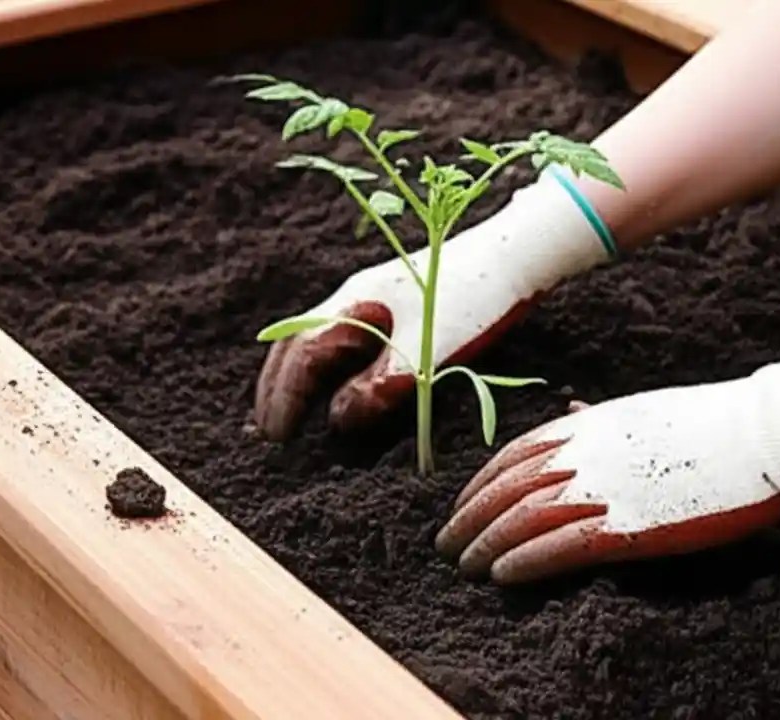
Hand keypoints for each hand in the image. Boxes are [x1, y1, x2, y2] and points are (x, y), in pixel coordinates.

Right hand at [254, 172, 613, 439]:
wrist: (513, 256)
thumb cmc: (472, 302)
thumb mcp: (425, 355)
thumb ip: (377, 389)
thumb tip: (337, 418)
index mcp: (353, 305)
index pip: (301, 358)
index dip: (285, 400)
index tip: (276, 438)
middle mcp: (351, 297)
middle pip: (293, 343)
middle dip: (274, 388)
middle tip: (266, 432)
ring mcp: (367, 297)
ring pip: (310, 337)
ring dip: (292, 375)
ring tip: (285, 412)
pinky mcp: (388, 301)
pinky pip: (334, 336)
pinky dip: (318, 364)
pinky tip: (330, 382)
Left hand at [436, 335, 779, 583]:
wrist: (763, 432)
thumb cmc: (712, 420)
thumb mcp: (642, 407)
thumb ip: (600, 415)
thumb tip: (573, 403)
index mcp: (586, 423)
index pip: (513, 455)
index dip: (480, 484)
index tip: (462, 505)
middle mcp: (585, 452)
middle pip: (507, 487)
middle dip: (470, 518)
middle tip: (446, 544)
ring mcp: (605, 487)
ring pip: (523, 518)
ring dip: (487, 544)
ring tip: (466, 566)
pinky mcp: (630, 525)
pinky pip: (560, 546)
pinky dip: (523, 561)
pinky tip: (502, 576)